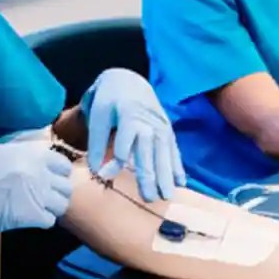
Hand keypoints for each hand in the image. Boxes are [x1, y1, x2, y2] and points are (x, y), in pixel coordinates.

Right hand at [0, 142, 71, 238]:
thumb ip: (26, 157)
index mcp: (32, 153)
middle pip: (66, 187)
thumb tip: (41, 165)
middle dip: (57, 194)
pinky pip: (49, 221)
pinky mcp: (30, 214)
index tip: (48, 182)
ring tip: (35, 210)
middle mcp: (39, 170)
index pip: (63, 165)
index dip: (58, 175)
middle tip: (43, 199)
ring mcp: (37, 193)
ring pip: (61, 205)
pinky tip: (27, 219)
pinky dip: (41, 221)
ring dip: (50, 208)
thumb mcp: (2, 153)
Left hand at [81, 68, 185, 200]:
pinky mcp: (167, 129)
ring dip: (166, 175)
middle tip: (150, 198)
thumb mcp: (97, 116)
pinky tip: (181, 182)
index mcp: (127, 114)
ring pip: (163, 152)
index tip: (104, 176)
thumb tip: (97, 171)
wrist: (127, 81)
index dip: (114, 162)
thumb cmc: (107, 102)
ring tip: (167, 196)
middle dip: (149, 175)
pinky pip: (173, 149)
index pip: (124, 144)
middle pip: (148, 150)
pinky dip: (177, 166)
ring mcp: (160, 125)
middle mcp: (147, 120)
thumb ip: (97, 144)